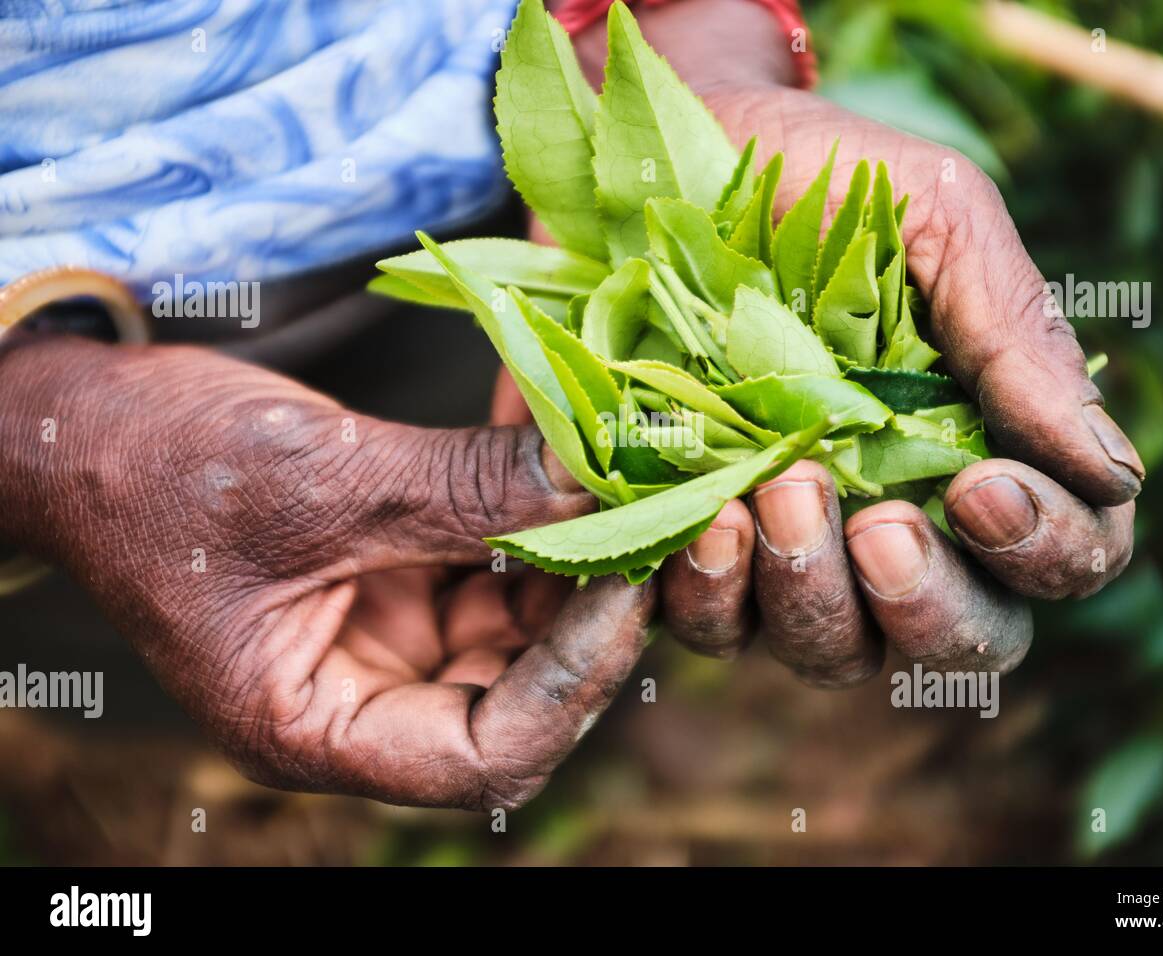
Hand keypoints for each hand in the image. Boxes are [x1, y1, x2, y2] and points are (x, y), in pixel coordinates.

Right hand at [0, 335, 653, 807]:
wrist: (85, 426)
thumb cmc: (158, 470)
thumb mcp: (316, 481)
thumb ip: (460, 488)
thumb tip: (596, 476)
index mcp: (317, 727)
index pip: (480, 755)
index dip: (571, 682)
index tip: (626, 584)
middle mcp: (366, 695)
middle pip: (520, 688)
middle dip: (592, 606)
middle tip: (656, 518)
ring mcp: (389, 633)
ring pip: (522, 617)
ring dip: (578, 543)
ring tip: (627, 466)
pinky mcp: (401, 573)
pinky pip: (493, 553)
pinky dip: (535, 499)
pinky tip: (572, 433)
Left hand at [570, 2, 1140, 683]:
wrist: (670, 156)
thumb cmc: (825, 183)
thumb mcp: (939, 222)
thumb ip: (1018, 339)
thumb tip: (1114, 471)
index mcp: (989, 453)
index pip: (1065, 556)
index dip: (1047, 549)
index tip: (985, 485)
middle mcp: (901, 525)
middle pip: (959, 638)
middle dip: (929, 603)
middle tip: (884, 527)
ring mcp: (796, 551)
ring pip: (836, 651)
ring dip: (815, 596)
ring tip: (777, 494)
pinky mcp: (695, 550)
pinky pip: (712, 626)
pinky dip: (710, 594)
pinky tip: (702, 524)